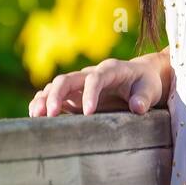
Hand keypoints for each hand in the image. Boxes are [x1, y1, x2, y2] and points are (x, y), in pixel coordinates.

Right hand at [28, 55, 165, 116]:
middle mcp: (90, 74)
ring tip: (36, 115)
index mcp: (110, 69)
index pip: (96, 78)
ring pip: (57, 86)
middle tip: (51, 114)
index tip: (88, 113)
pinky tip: (35, 113)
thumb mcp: (150, 88)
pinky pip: (55, 95)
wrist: (140, 77)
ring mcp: (80, 84)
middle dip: (57, 94)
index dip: (90, 93)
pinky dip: (44, 101)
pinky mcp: (75, 95)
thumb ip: (144, 97)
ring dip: (45, 98)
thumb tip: (137, 108)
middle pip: (68, 79)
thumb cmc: (146, 83)